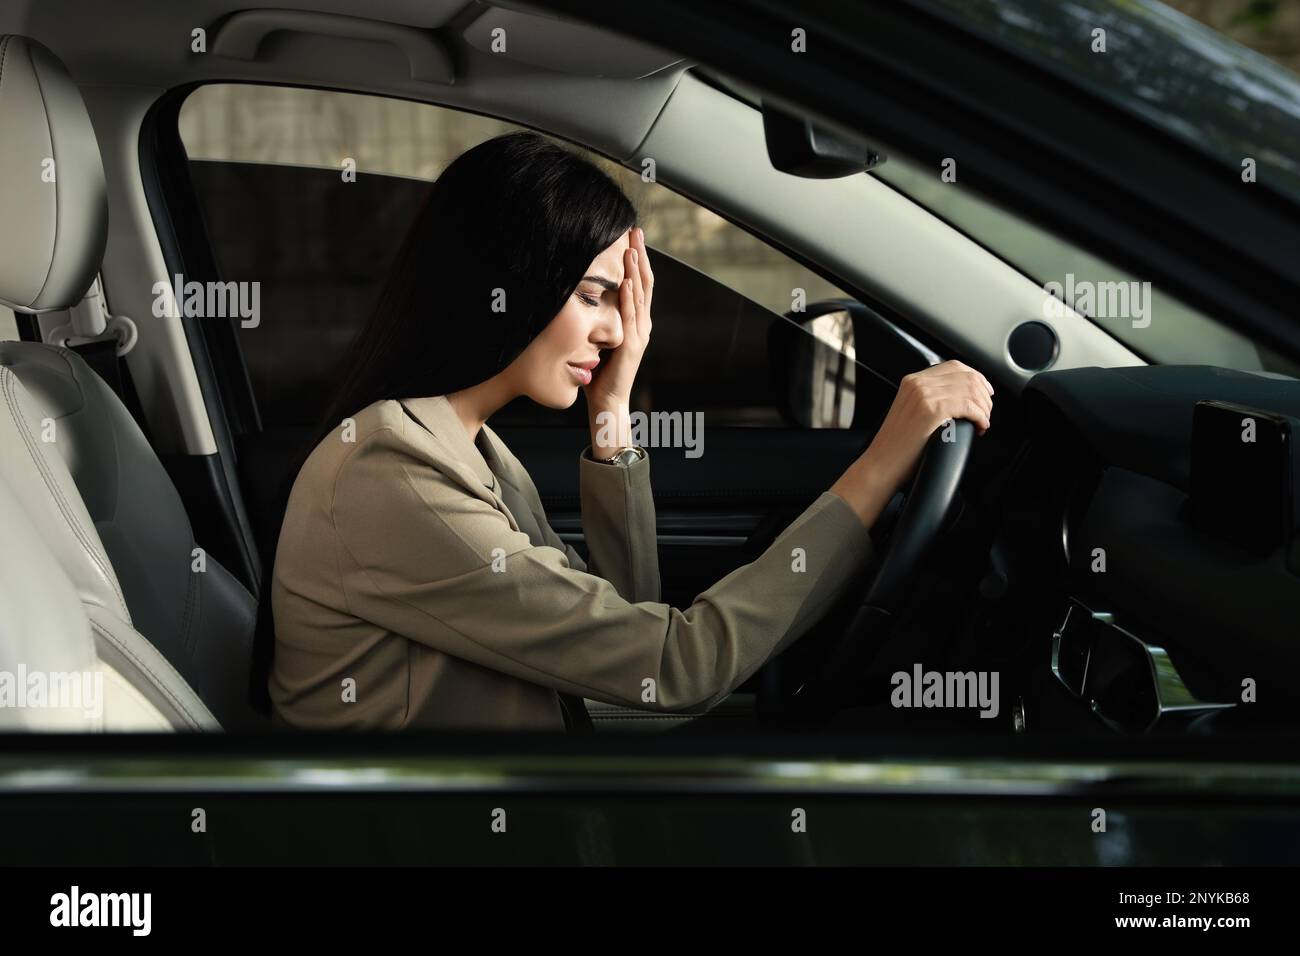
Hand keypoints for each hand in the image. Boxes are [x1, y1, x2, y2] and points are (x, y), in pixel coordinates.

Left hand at [585, 226, 652, 410]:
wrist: (608, 402)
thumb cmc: (600, 373)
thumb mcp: (601, 338)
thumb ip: (600, 319)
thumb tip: (586, 297)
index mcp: (636, 321)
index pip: (639, 283)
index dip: (637, 259)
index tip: (632, 237)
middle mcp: (642, 324)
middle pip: (644, 283)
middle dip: (640, 255)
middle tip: (636, 231)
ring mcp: (639, 334)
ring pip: (639, 295)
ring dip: (635, 271)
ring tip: (632, 248)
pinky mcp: (632, 346)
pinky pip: (630, 317)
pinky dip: (628, 297)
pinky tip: (625, 281)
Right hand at [860, 360, 993, 495]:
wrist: (881, 464)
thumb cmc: (897, 447)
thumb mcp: (910, 413)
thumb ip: (929, 400)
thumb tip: (958, 400)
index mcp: (912, 381)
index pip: (954, 366)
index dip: (976, 377)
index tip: (985, 393)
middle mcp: (918, 383)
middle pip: (966, 376)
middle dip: (984, 394)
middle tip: (986, 412)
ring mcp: (924, 395)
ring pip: (971, 390)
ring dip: (984, 407)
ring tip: (983, 422)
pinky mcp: (931, 410)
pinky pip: (969, 406)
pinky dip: (981, 417)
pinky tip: (980, 427)